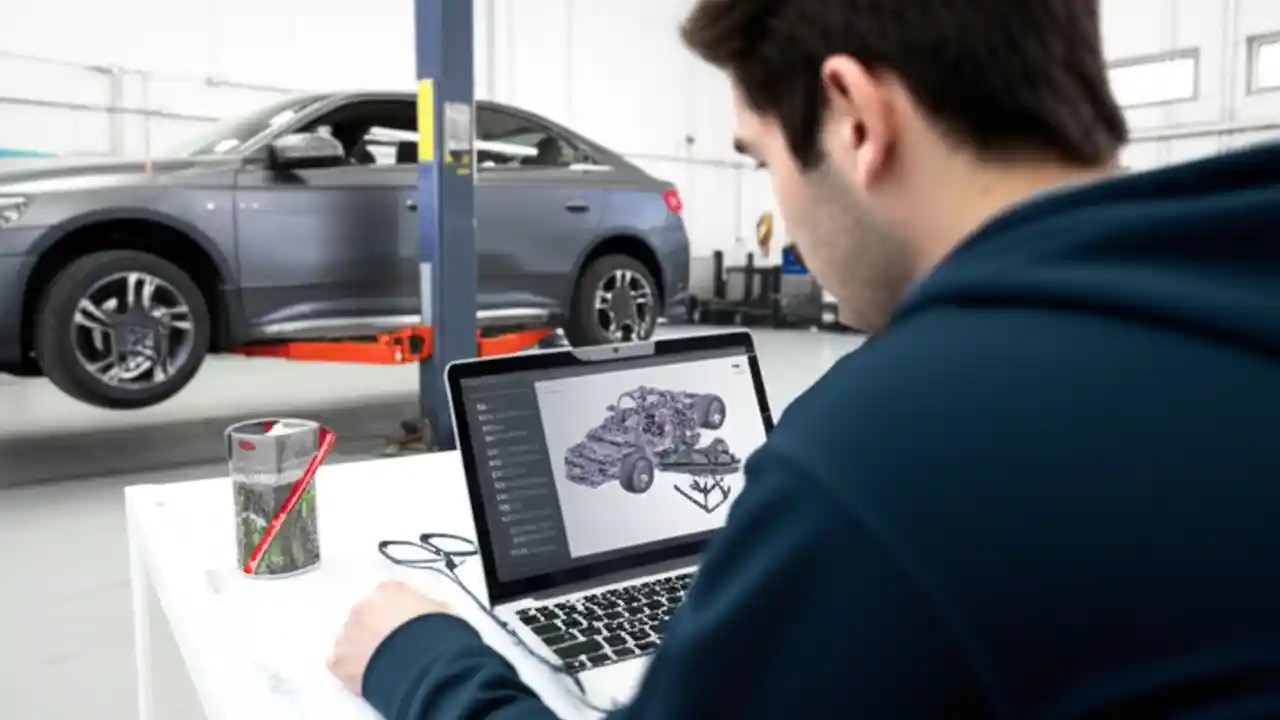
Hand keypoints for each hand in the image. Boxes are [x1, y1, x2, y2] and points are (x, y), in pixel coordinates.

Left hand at [329, 580, 452, 694]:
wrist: (425, 665)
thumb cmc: (437, 636)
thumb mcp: (440, 610)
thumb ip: (423, 607)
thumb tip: (423, 615)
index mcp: (388, 590)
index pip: (384, 598)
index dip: (393, 615)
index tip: (399, 627)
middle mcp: (363, 606)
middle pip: (363, 617)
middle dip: (373, 631)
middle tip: (390, 649)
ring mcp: (347, 632)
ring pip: (349, 639)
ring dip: (360, 649)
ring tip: (380, 666)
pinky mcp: (338, 659)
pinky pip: (338, 662)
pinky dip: (349, 669)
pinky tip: (367, 675)